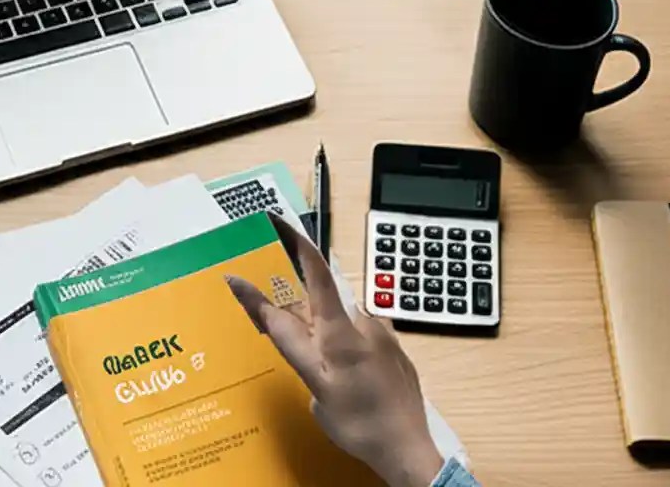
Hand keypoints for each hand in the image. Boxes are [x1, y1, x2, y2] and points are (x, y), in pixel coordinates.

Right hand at [226, 230, 442, 486]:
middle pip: (321, 301)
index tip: (275, 219)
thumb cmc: (359, 422)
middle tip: (290, 348)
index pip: (315, 269)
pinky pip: (358, 340)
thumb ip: (287, 338)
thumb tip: (260, 302)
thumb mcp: (314, 383)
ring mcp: (383, 336)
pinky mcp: (393, 351)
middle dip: (299, 315)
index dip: (294, 240)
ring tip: (322, 380)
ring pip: (339, 325)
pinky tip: (345, 382)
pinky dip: (343, 351)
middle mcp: (365, 322)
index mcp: (342, 327)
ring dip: (323, 340)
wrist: (409, 450)